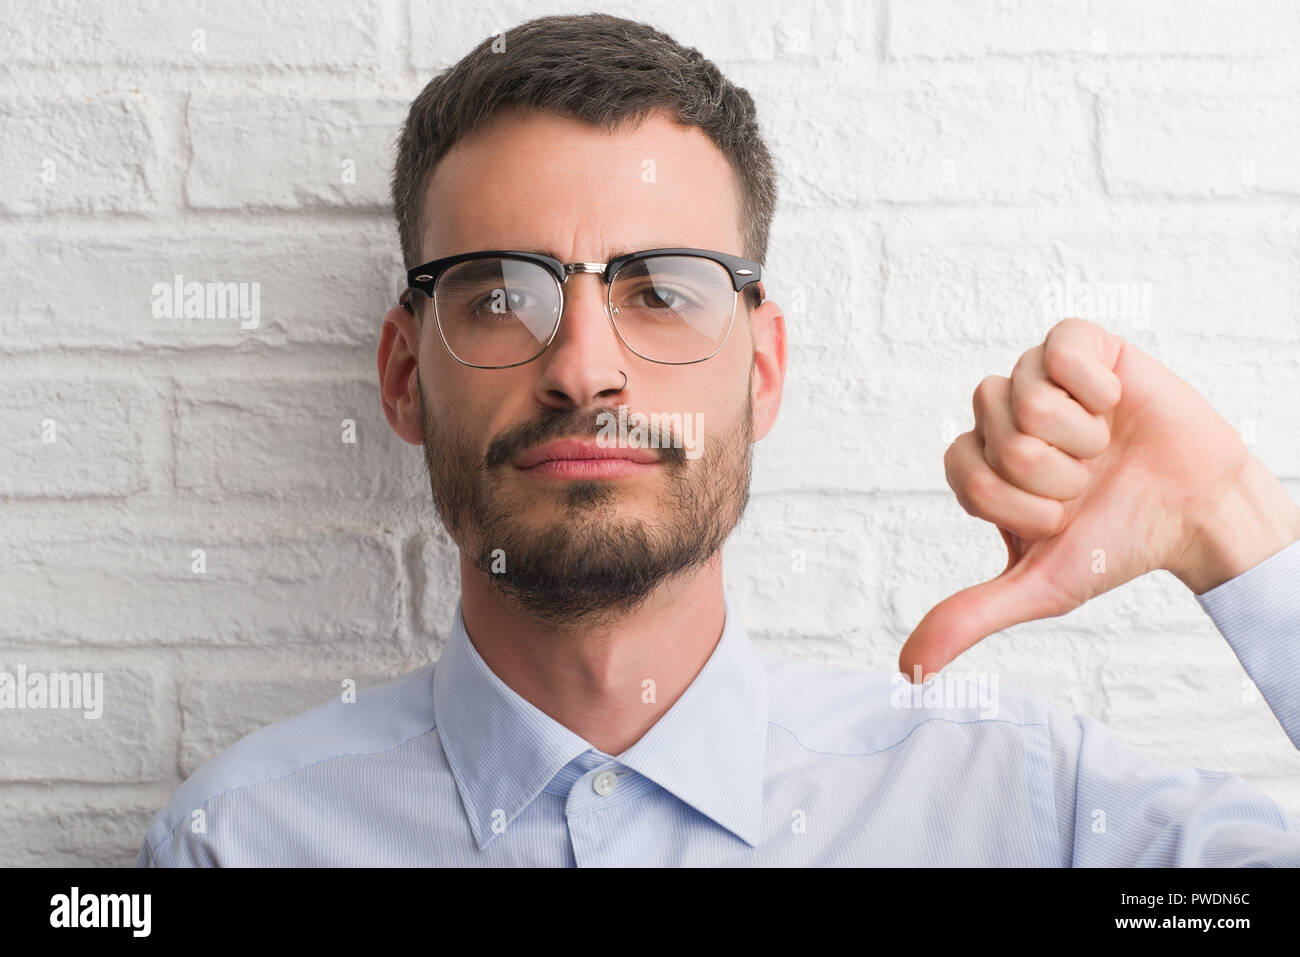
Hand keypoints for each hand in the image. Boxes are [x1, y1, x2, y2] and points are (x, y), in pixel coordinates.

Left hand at [898, 317, 1276, 681]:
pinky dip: (1097, 388)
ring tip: (1102, 447)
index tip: (1057, 516)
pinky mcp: (1077, 346)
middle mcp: (999, 420)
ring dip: (1080, 437)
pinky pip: (1058, 346)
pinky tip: (1113, 405)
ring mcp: (1036, 378)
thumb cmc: (1114, 544)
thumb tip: (909, 670)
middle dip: (1054, 473)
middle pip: (996, 436)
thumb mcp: (1039, 585)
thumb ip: (969, 616)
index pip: (964, 473)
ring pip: (1025, 398)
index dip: (1019, 504)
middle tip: (1086, 480)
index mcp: (980, 468)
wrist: (1195, 511)